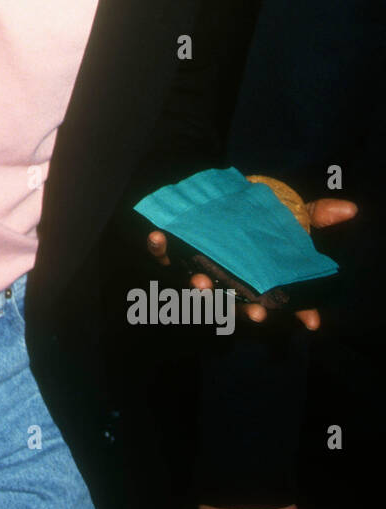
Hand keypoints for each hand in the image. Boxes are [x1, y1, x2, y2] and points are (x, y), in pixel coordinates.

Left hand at [147, 194, 356, 330]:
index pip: (260, 306)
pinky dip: (158, 248)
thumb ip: (317, 213)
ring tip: (203, 283)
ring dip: (199, 290)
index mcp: (251, 282)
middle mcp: (224, 282)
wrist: (218, 192)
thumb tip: (349, 208)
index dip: (268, 314)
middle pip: (228, 307)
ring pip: (195, 289)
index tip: (273, 316)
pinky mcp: (172, 250)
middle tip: (252, 313)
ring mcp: (196, 268)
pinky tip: (158, 238)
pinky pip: (161, 254)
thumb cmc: (257, 214)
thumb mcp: (291, 213)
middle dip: (238, 311)